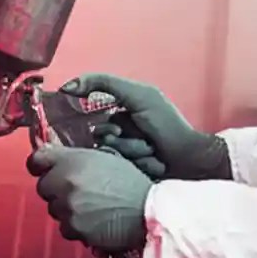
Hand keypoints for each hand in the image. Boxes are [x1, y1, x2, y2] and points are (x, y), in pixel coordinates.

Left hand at [26, 145, 151, 252]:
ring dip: (67, 209)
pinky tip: (94, 221)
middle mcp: (65, 182)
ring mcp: (68, 207)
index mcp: (72, 160)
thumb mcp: (105, 157)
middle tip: (77, 191)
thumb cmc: (130, 182)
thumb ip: (77, 158)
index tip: (42, 169)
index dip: (39, 165)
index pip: (37, 159)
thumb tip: (59, 162)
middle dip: (56, 190)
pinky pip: (66, 228)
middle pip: (44, 187)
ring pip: (55, 209)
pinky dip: (76, 226)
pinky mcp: (74, 228)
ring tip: (91, 208)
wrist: (147, 209)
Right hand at [61, 74, 231, 180]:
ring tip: (150, 151)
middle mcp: (116, 134)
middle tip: (141, 139)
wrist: (188, 159)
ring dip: (130, 152)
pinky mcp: (125, 174)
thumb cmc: (166, 123)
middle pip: (98, 139)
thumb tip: (67, 86)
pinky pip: (115, 170)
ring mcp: (121, 156)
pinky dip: (134, 165)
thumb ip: (103, 83)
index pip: (89, 120)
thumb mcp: (137, 94)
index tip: (116, 130)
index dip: (102, 127)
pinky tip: (150, 164)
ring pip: (107, 156)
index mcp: (117, 114)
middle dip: (120, 140)